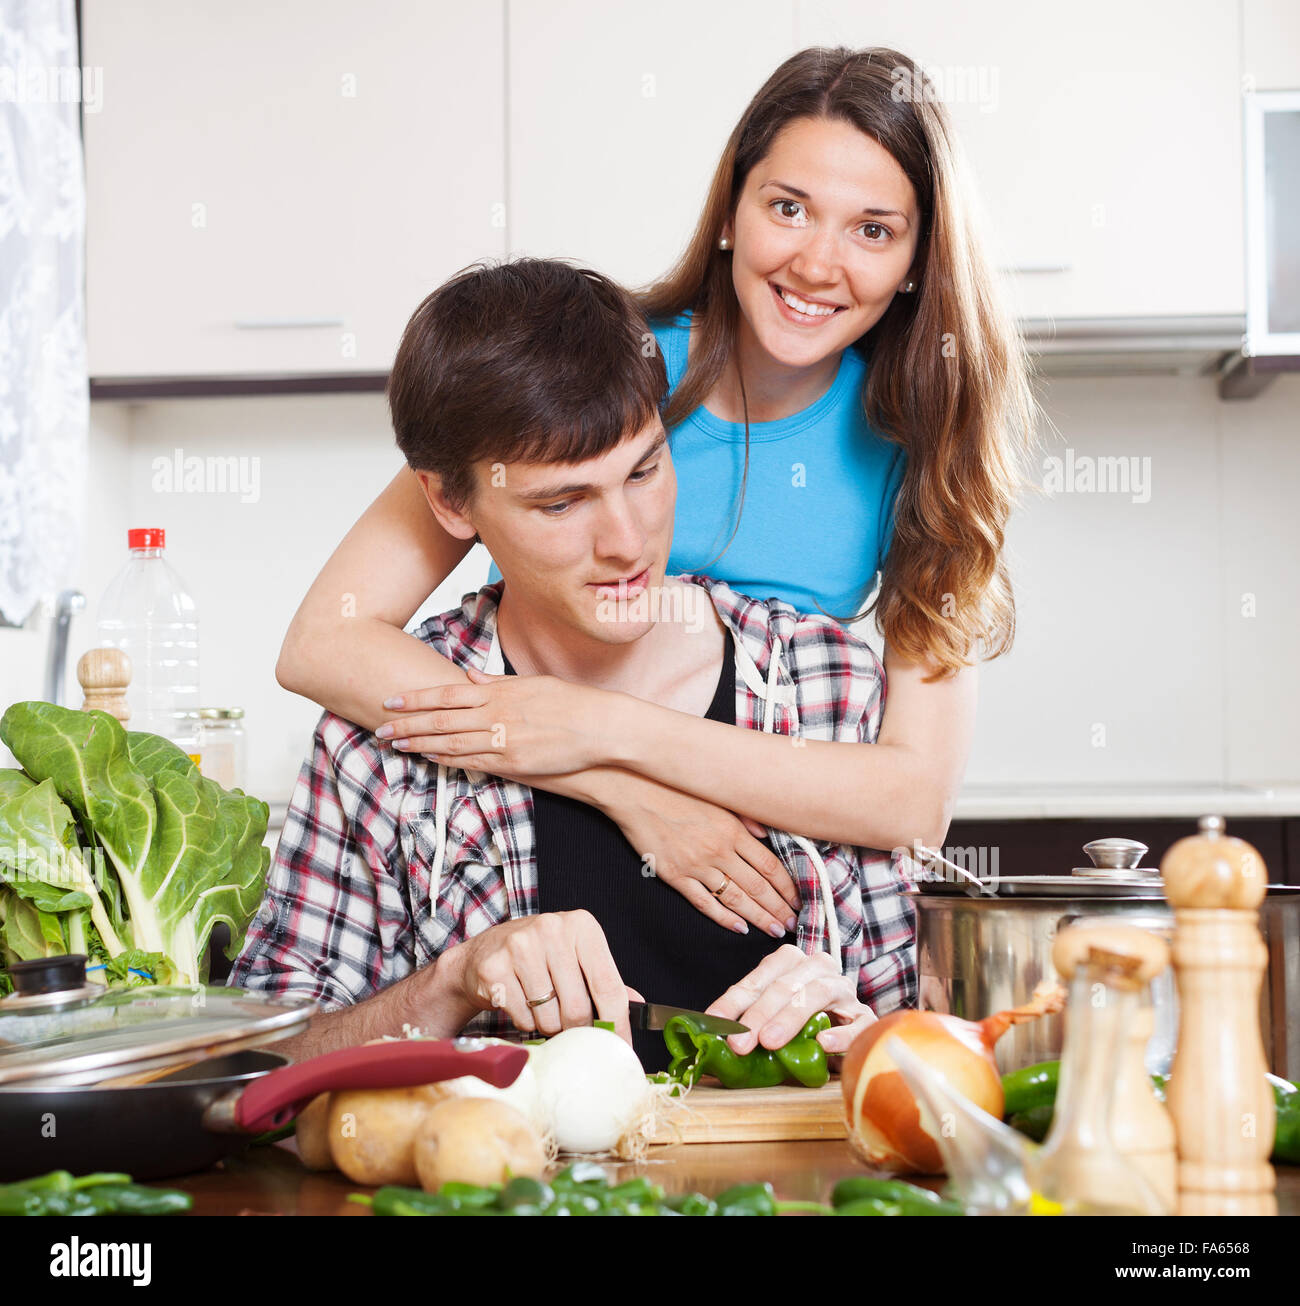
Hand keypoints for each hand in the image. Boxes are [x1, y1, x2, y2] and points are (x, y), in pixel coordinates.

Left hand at [377, 669, 612, 777]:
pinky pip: (473, 761)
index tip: (391, 701)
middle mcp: (496, 713)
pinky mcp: (514, 761)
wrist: (599, 726)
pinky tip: (430, 758)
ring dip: (420, 743)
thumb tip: (469, 673)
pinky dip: (448, 759)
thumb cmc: (569, 702)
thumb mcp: (531, 683)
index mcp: (498, 692)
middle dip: (407, 723)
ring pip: (451, 742)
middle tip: (379, 726)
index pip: (446, 694)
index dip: (416, 699)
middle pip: (441, 719)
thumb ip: (497, 681)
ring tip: (395, 744)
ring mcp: (504, 738)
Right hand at [435, 910, 640, 1043]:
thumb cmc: (538, 956)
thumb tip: (637, 1004)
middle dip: (577, 1029)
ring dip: (548, 1025)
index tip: (621, 1047)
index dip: (617, 1023)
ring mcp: (520, 946)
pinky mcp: (495, 968)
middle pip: (579, 1008)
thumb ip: (602, 978)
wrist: (484, 952)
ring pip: (549, 1017)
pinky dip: (525, 1022)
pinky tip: (520, 1002)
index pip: (608, 984)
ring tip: (540, 1005)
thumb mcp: (574, 955)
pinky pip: (523, 1018)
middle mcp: (552, 929)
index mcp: (581, 926)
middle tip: (569, 1026)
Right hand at [602, 771, 800, 938]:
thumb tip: (767, 835)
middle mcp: (719, 850)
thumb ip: (744, 817)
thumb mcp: (717, 796)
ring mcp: (696, 865)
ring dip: (758, 917)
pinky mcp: (675, 876)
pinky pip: (704, 903)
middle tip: (793, 923)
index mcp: (732, 829)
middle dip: (779, 908)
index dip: (788, 887)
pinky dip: (724, 918)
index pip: (770, 866)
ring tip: (774, 930)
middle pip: (758, 887)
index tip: (800, 899)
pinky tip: (740, 928)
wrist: (635, 790)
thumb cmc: (677, 788)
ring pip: (735, 899)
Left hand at [706, 944, 875, 1057]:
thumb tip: (716, 1036)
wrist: (849, 1027)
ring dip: (791, 1018)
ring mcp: (846, 991)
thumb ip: (752, 1017)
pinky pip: (857, 1023)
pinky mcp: (867, 1018)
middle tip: (739, 1042)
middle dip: (759, 1014)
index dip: (734, 1001)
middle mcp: (820, 968)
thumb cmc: (803, 1020)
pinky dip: (840, 1033)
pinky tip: (823, 1044)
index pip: (759, 978)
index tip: (714, 1023)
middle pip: (786, 986)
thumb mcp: (775, 1013)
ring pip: (818, 993)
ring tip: (770, 1042)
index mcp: (793, 962)